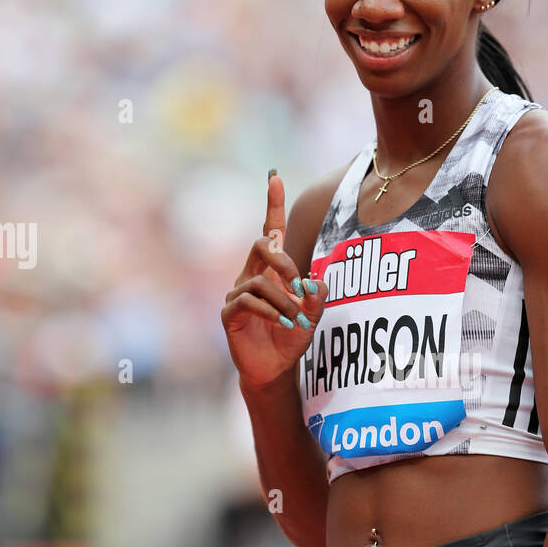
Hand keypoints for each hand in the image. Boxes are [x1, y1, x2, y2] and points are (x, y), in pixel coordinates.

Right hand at [221, 172, 327, 389]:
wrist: (274, 369)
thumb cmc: (291, 337)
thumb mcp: (312, 314)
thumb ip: (317, 295)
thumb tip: (315, 281)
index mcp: (270, 270)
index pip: (271, 232)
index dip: (272, 205)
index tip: (274, 177)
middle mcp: (251, 275)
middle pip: (262, 244)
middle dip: (283, 259)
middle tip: (300, 285)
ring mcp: (238, 294)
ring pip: (259, 280)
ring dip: (284, 299)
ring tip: (297, 319)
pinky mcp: (230, 314)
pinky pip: (248, 301)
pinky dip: (269, 310)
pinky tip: (282, 323)